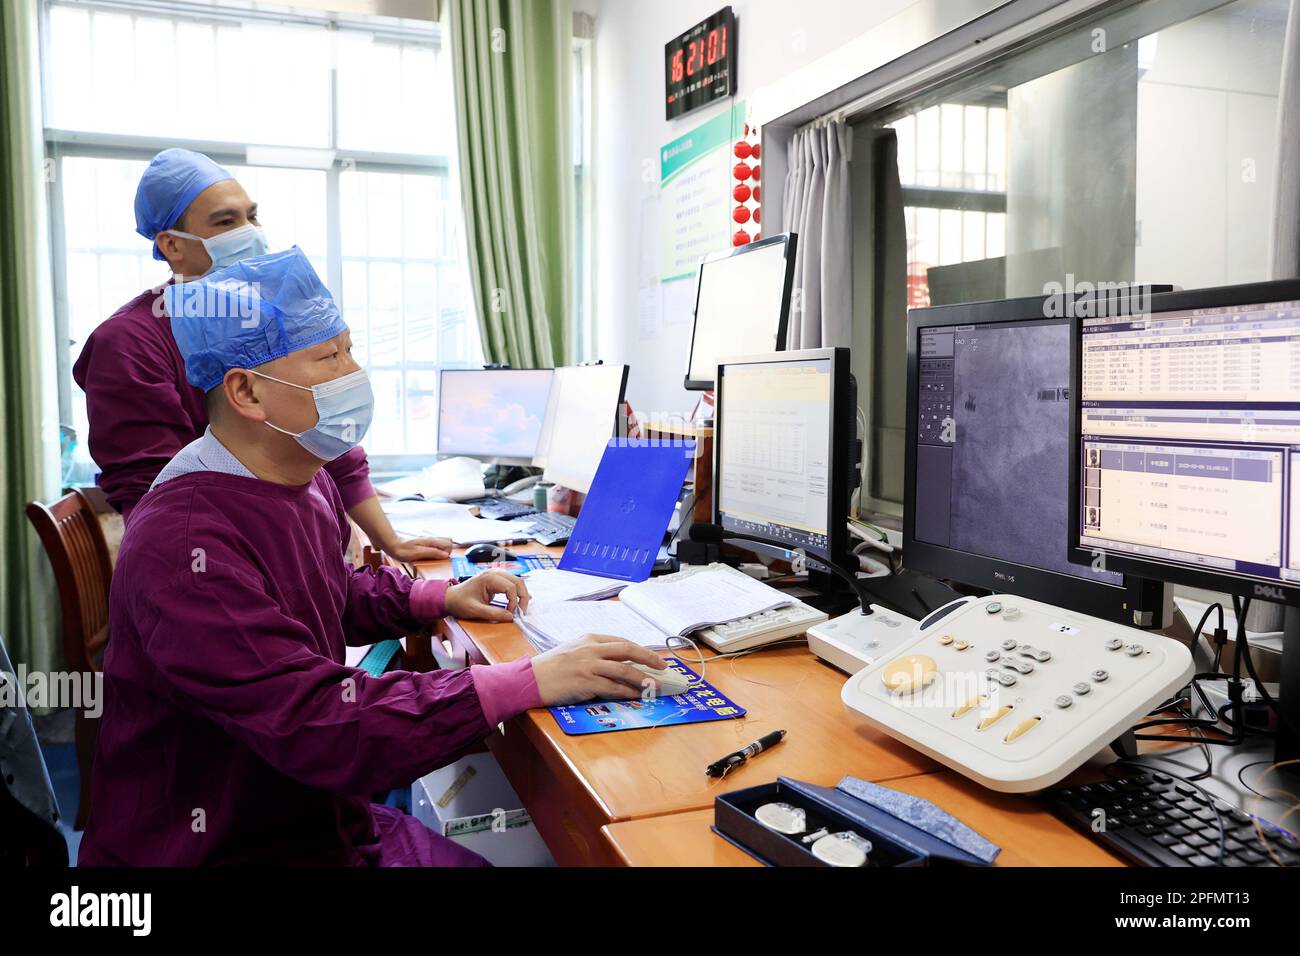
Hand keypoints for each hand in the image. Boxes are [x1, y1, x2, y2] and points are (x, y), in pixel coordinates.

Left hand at [383, 536, 453, 561]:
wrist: (392, 545)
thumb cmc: (404, 550)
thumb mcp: (418, 553)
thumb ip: (433, 553)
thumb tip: (446, 555)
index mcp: (431, 541)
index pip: (449, 543)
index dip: (448, 553)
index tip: (441, 560)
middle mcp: (431, 540)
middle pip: (447, 543)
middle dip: (446, 552)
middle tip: (437, 560)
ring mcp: (428, 541)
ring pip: (441, 545)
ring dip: (440, 552)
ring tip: (432, 560)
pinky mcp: (424, 544)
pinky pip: (434, 547)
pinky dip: (434, 552)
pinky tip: (427, 558)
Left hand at [445, 571, 530, 622]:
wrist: (450, 598)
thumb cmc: (460, 602)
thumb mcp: (475, 610)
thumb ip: (493, 614)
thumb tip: (511, 617)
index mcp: (488, 578)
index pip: (510, 587)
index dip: (514, 602)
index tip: (511, 614)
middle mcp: (494, 573)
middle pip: (517, 581)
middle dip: (523, 597)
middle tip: (522, 611)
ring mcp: (495, 575)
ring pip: (517, 581)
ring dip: (521, 594)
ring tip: (521, 608)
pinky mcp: (495, 580)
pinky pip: (511, 583)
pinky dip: (517, 591)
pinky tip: (520, 600)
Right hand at [531, 633, 669, 704]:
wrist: (529, 678)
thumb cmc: (550, 666)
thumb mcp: (573, 650)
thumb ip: (594, 653)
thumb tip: (617, 662)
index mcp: (589, 639)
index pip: (622, 642)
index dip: (641, 650)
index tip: (652, 657)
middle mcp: (592, 649)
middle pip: (628, 651)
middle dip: (649, 659)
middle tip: (663, 667)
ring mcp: (590, 666)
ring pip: (625, 671)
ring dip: (644, 679)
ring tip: (655, 686)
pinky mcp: (586, 683)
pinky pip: (614, 688)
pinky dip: (628, 692)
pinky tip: (636, 696)